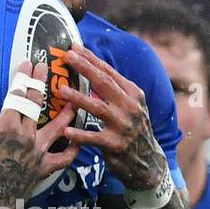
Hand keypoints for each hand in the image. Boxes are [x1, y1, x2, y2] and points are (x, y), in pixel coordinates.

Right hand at [0, 60, 79, 208]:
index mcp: (7, 125)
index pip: (19, 94)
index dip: (25, 77)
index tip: (30, 63)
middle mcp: (26, 136)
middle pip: (38, 105)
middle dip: (43, 84)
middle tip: (48, 70)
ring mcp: (37, 153)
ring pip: (58, 128)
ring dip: (67, 113)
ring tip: (74, 102)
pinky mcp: (42, 169)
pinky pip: (63, 159)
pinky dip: (71, 150)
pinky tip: (76, 142)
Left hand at [57, 45, 166, 190]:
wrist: (148, 161)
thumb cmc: (132, 130)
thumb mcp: (131, 106)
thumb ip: (114, 90)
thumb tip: (92, 68)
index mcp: (132, 93)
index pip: (109, 72)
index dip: (91, 59)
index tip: (74, 48)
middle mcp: (130, 107)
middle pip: (104, 83)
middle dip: (85, 68)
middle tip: (67, 57)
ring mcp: (124, 126)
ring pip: (98, 108)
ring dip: (78, 98)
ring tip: (61, 90)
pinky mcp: (116, 145)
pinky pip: (94, 137)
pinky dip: (80, 134)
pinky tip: (66, 131)